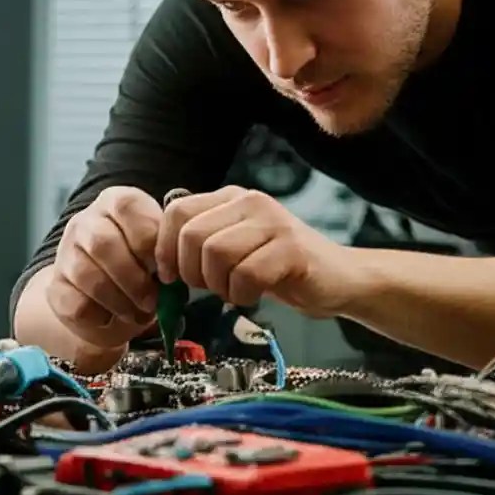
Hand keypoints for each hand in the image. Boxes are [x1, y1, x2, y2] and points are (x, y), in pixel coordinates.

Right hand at [47, 186, 161, 351]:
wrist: (107, 294)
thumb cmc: (143, 266)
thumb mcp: (160, 251)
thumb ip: (167, 253)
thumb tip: (173, 271)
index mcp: (117, 202)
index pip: (127, 206)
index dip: (149, 242)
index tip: (166, 271)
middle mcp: (86, 221)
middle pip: (103, 243)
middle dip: (134, 279)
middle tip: (152, 301)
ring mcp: (66, 251)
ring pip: (86, 275)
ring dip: (118, 301)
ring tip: (137, 313)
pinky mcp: (55, 286)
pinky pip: (74, 304)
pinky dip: (98, 317)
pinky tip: (112, 317)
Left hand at [155, 186, 352, 317]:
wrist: (337, 278)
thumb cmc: (279, 268)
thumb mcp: (234, 248)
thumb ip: (200, 244)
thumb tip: (157, 261)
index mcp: (232, 198)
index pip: (176, 211)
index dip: (165, 249)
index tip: (171, 276)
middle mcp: (251, 202)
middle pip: (192, 235)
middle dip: (191, 272)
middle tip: (209, 288)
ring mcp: (273, 223)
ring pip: (216, 254)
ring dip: (219, 285)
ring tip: (235, 291)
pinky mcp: (291, 249)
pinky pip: (246, 275)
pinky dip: (242, 295)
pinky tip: (253, 295)